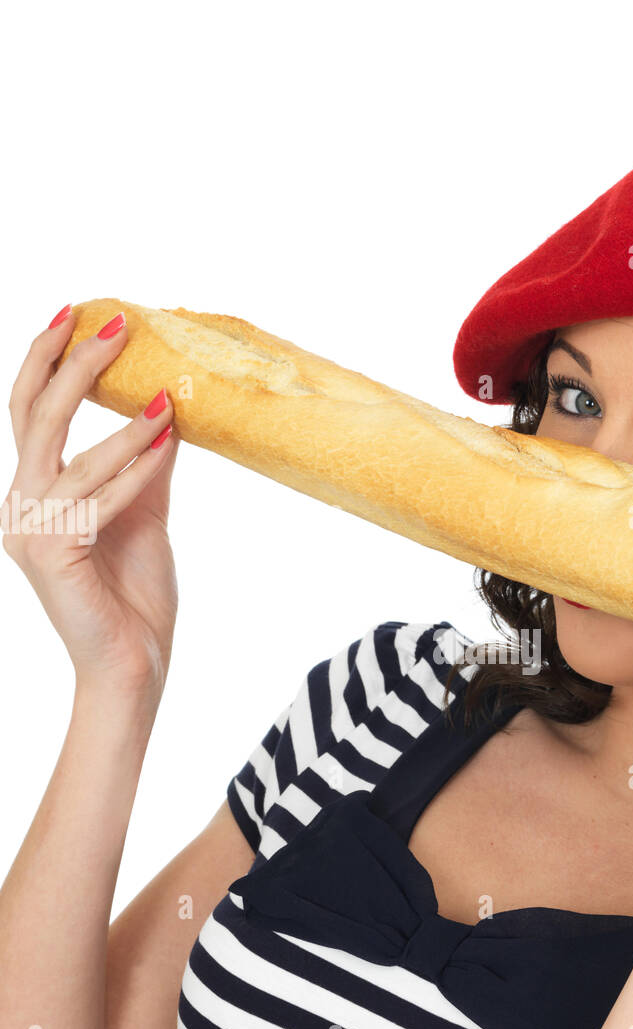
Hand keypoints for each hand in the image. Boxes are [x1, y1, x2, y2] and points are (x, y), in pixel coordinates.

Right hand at [3, 306, 178, 696]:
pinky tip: (167, 444)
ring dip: (123, 420)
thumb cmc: (133, 598)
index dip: (47, 357)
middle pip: (34, 414)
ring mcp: (31, 530)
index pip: (28, 410)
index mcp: (33, 492)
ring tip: (167, 395)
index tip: (77, 312)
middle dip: (73, 363)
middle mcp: (20, 504)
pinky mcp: (55, 554)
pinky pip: (99, 498)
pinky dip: (136, 468)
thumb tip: (165, 408)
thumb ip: (145, 466)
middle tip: (116, 324)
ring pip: (71, 453)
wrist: (133, 667)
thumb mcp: (143, 515)